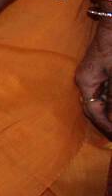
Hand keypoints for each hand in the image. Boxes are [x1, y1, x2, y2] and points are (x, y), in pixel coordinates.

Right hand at [76, 18, 111, 136]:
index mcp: (86, 82)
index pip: (94, 113)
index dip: (107, 127)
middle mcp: (88, 80)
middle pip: (98, 107)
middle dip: (108, 121)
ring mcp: (98, 73)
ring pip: (105, 99)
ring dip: (111, 110)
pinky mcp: (107, 67)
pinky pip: (109, 90)